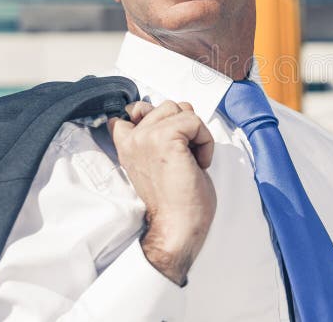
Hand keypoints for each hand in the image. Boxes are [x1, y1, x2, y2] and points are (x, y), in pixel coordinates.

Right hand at [108, 100, 215, 285]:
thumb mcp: (156, 161)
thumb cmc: (175, 200)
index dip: (159, 118)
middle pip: (168, 106)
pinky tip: (199, 163)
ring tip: (191, 159)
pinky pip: (195, 121)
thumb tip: (173, 111)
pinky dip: (205, 141)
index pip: (133, 110)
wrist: (177, 227)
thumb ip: (155, 136)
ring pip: (182, 109)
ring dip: (196, 133)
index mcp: (127, 144)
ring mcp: (146, 137)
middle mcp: (132, 138)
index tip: (171, 143)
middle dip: (185, 127)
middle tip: (184, 157)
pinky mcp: (165, 139)